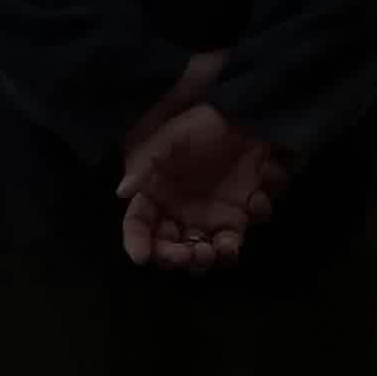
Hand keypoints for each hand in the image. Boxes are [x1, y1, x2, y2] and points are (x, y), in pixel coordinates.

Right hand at [117, 97, 288, 272]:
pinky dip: (242, 234)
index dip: (136, 242)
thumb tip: (121, 191)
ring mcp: (210, 220)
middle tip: (189, 254)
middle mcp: (180, 213)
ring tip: (222, 247)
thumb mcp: (170, 138)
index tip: (142, 256)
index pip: (139, 225)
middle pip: (170, 249)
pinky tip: (254, 200)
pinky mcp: (239, 219)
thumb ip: (145, 164)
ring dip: (211, 257)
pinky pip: (238, 239)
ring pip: (205, 254)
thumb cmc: (201, 126)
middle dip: (177, 258)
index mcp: (158, 195)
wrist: (243, 117)